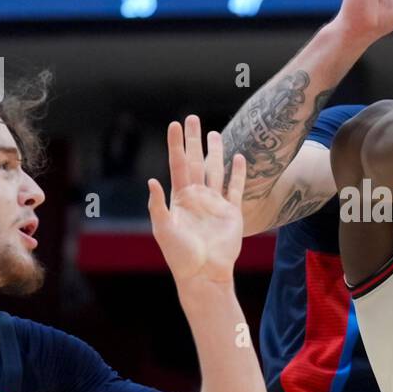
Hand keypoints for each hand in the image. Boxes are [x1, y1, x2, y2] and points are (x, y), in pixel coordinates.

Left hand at [148, 116, 246, 285]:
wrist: (203, 273)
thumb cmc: (180, 255)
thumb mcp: (163, 229)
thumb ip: (158, 205)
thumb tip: (152, 180)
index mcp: (180, 197)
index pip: (177, 164)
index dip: (176, 144)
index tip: (174, 124)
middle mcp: (197, 196)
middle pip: (196, 161)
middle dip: (194, 141)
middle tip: (192, 118)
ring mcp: (214, 203)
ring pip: (215, 171)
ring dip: (216, 152)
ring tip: (215, 133)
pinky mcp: (231, 212)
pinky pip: (235, 188)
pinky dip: (238, 173)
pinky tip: (239, 158)